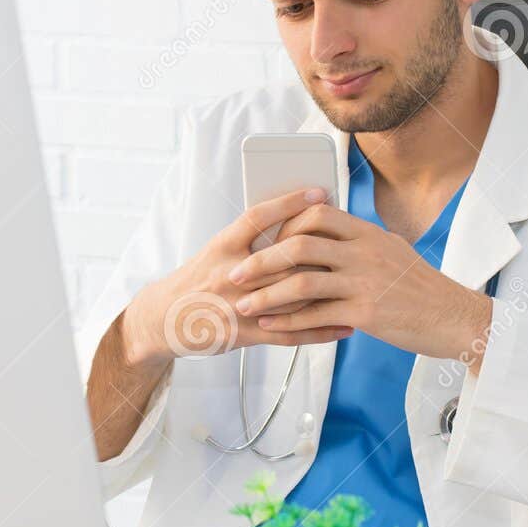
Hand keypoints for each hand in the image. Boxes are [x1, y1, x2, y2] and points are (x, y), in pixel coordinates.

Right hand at [122, 188, 353, 366]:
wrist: (165, 318)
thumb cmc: (199, 278)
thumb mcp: (217, 250)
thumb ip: (252, 240)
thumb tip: (295, 221)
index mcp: (222, 246)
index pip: (258, 218)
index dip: (289, 203)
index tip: (318, 192)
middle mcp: (230, 273)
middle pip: (283, 258)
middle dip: (320, 250)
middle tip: (353, 241)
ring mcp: (238, 305)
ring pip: (292, 296)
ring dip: (329, 291)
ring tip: (361, 284)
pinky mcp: (245, 334)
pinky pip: (290, 333)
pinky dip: (320, 330)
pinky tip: (346, 326)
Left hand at [225, 205, 494, 367]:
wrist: (455, 318)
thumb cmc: (422, 290)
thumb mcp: (393, 252)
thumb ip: (360, 242)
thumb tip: (329, 234)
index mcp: (369, 233)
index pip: (318, 213)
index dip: (284, 224)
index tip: (261, 240)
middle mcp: (365, 251)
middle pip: (300, 243)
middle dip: (261, 259)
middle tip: (236, 274)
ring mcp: (366, 281)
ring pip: (301, 281)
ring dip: (266, 294)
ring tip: (244, 305)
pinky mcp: (366, 312)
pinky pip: (316, 315)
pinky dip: (287, 322)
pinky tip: (269, 327)